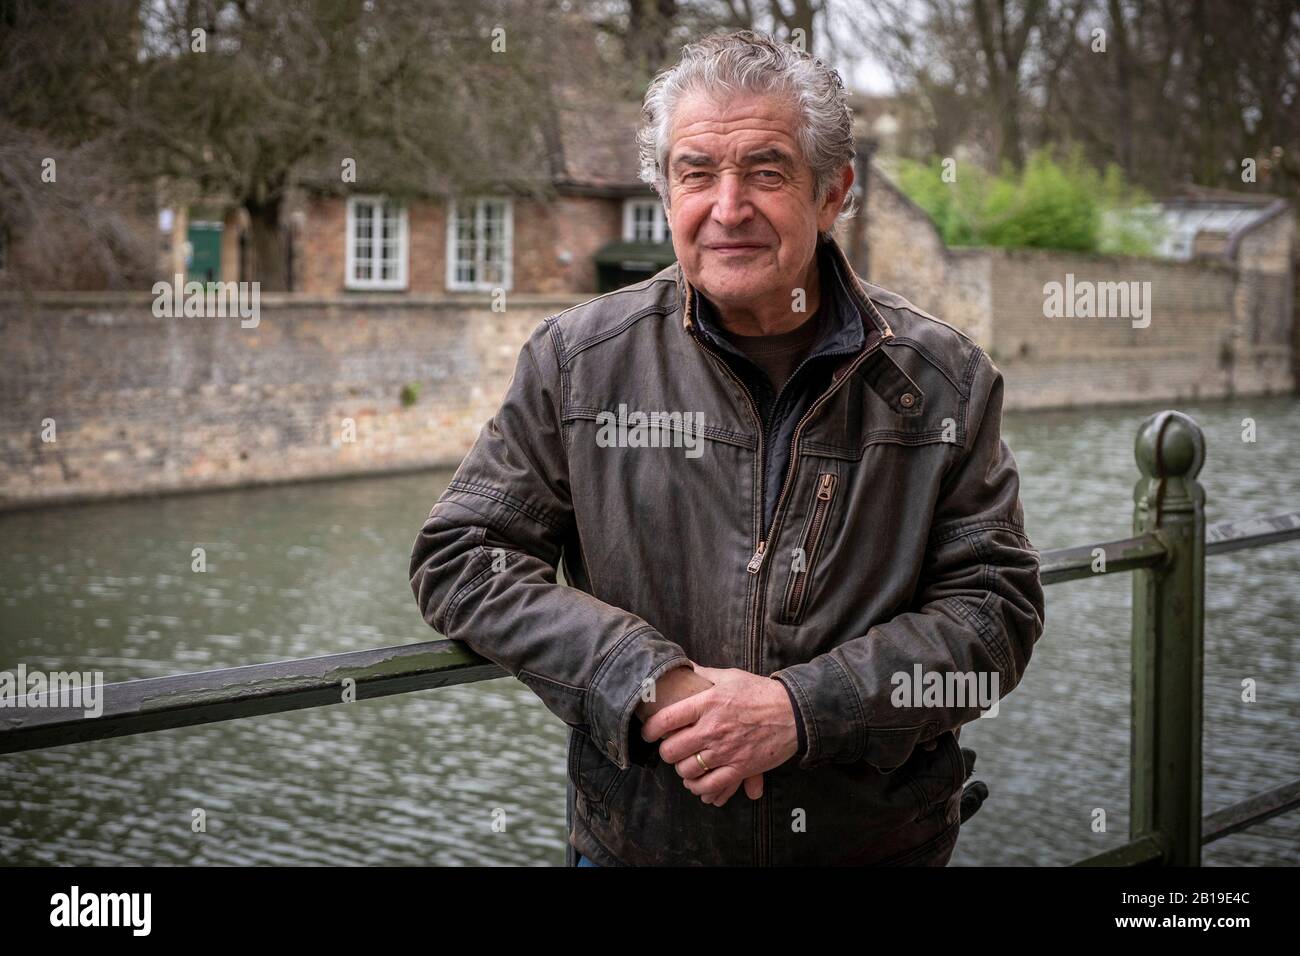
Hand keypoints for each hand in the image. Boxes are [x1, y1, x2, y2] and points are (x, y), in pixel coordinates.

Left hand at [640, 665, 798, 806]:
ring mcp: (726, 751)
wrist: (794, 712)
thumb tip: (683, 665)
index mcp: (707, 702)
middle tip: (671, 749)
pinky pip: (710, 786)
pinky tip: (698, 782)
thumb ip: (703, 673)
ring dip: (682, 770)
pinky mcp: (740, 768)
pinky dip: (699, 788)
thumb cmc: (760, 692)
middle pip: (672, 750)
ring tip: (686, 764)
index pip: (665, 720)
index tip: (648, 733)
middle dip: (667, 752)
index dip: (650, 729)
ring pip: (687, 771)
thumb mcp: (730, 676)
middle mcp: (713, 728)